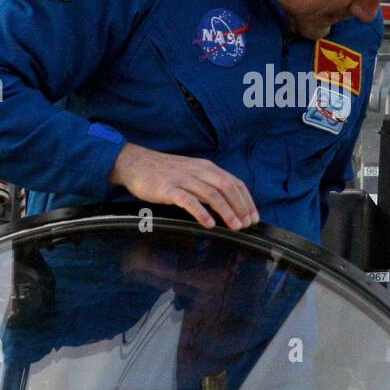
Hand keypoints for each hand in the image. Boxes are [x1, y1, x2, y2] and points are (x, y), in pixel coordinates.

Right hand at [110, 143, 258, 230]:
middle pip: (227, 187)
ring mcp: (184, 179)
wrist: (135, 163)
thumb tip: (227, 204)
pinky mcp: (168, 189)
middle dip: (241, 207)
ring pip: (212, 194)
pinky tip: (209, 224)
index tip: (254, 217)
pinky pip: (188, 200)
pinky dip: (201, 212)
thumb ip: (207, 184)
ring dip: (227, 211)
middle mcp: (198, 171)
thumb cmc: (164, 172)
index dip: (247, 200)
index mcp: (207, 167)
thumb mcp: (191, 173)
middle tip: (248, 225)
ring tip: (235, 227)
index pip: (234, 183)